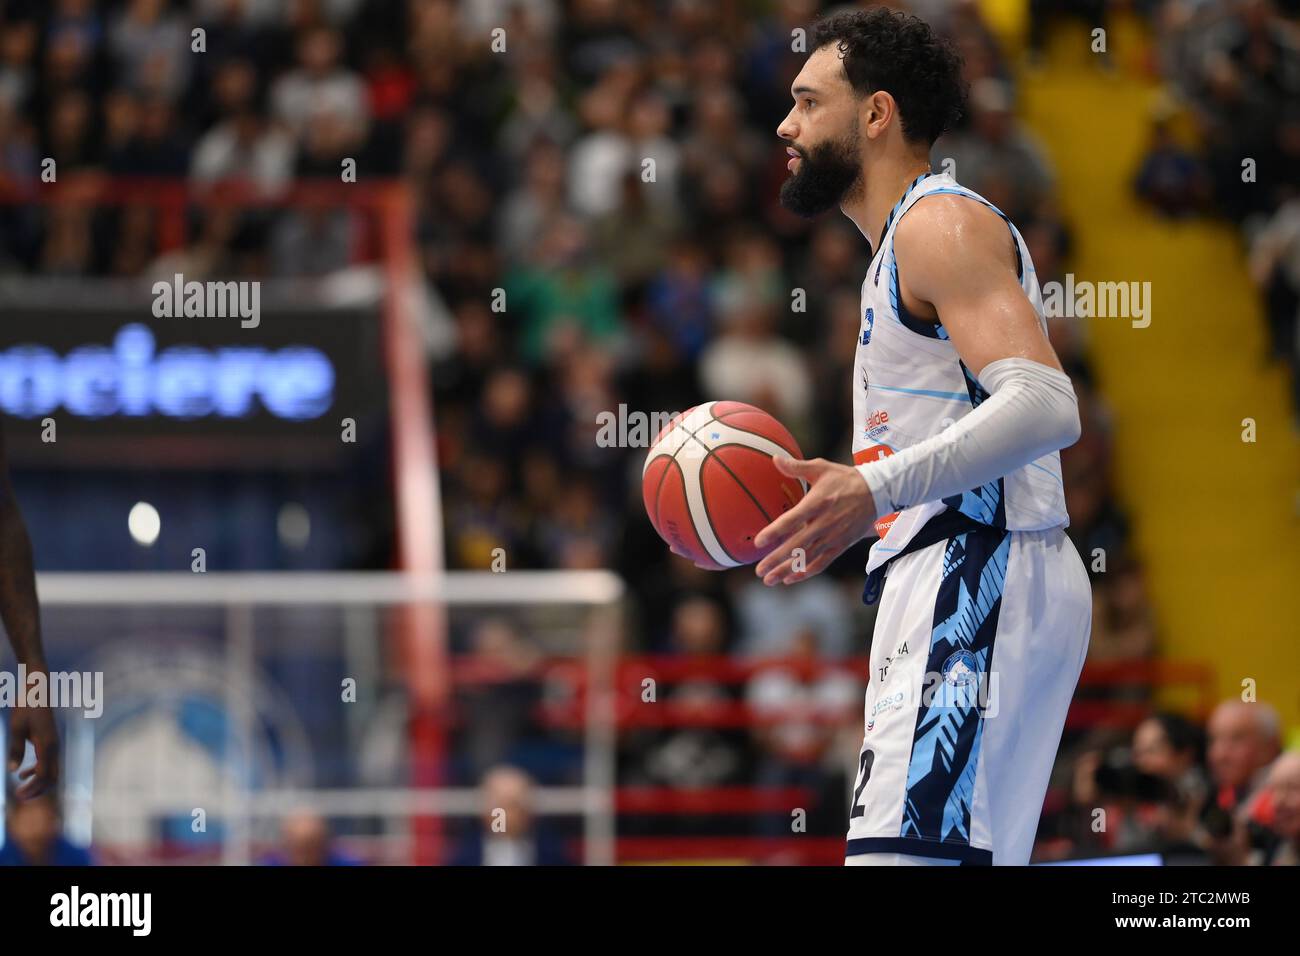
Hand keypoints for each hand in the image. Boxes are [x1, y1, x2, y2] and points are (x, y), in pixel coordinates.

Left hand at [7, 700, 59, 798]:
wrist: (37, 690)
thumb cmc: (26, 707)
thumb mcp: (16, 727)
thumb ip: (16, 749)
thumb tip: (13, 771)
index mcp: (47, 744)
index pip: (43, 774)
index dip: (32, 788)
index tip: (18, 795)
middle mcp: (54, 747)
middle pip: (52, 777)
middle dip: (38, 790)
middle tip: (20, 798)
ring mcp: (54, 745)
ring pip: (52, 771)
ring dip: (39, 784)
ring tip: (22, 791)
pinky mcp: (51, 742)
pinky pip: (49, 763)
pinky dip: (39, 773)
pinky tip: (24, 774)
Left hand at [753, 457, 877, 585]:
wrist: (878, 492)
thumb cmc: (845, 479)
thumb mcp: (822, 468)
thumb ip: (797, 466)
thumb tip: (775, 459)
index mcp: (817, 503)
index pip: (792, 520)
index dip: (774, 532)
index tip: (758, 543)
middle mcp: (825, 523)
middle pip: (797, 545)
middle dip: (776, 559)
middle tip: (758, 570)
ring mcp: (833, 537)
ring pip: (807, 558)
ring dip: (787, 570)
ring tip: (769, 579)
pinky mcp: (841, 545)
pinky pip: (822, 563)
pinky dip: (806, 573)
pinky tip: (790, 579)